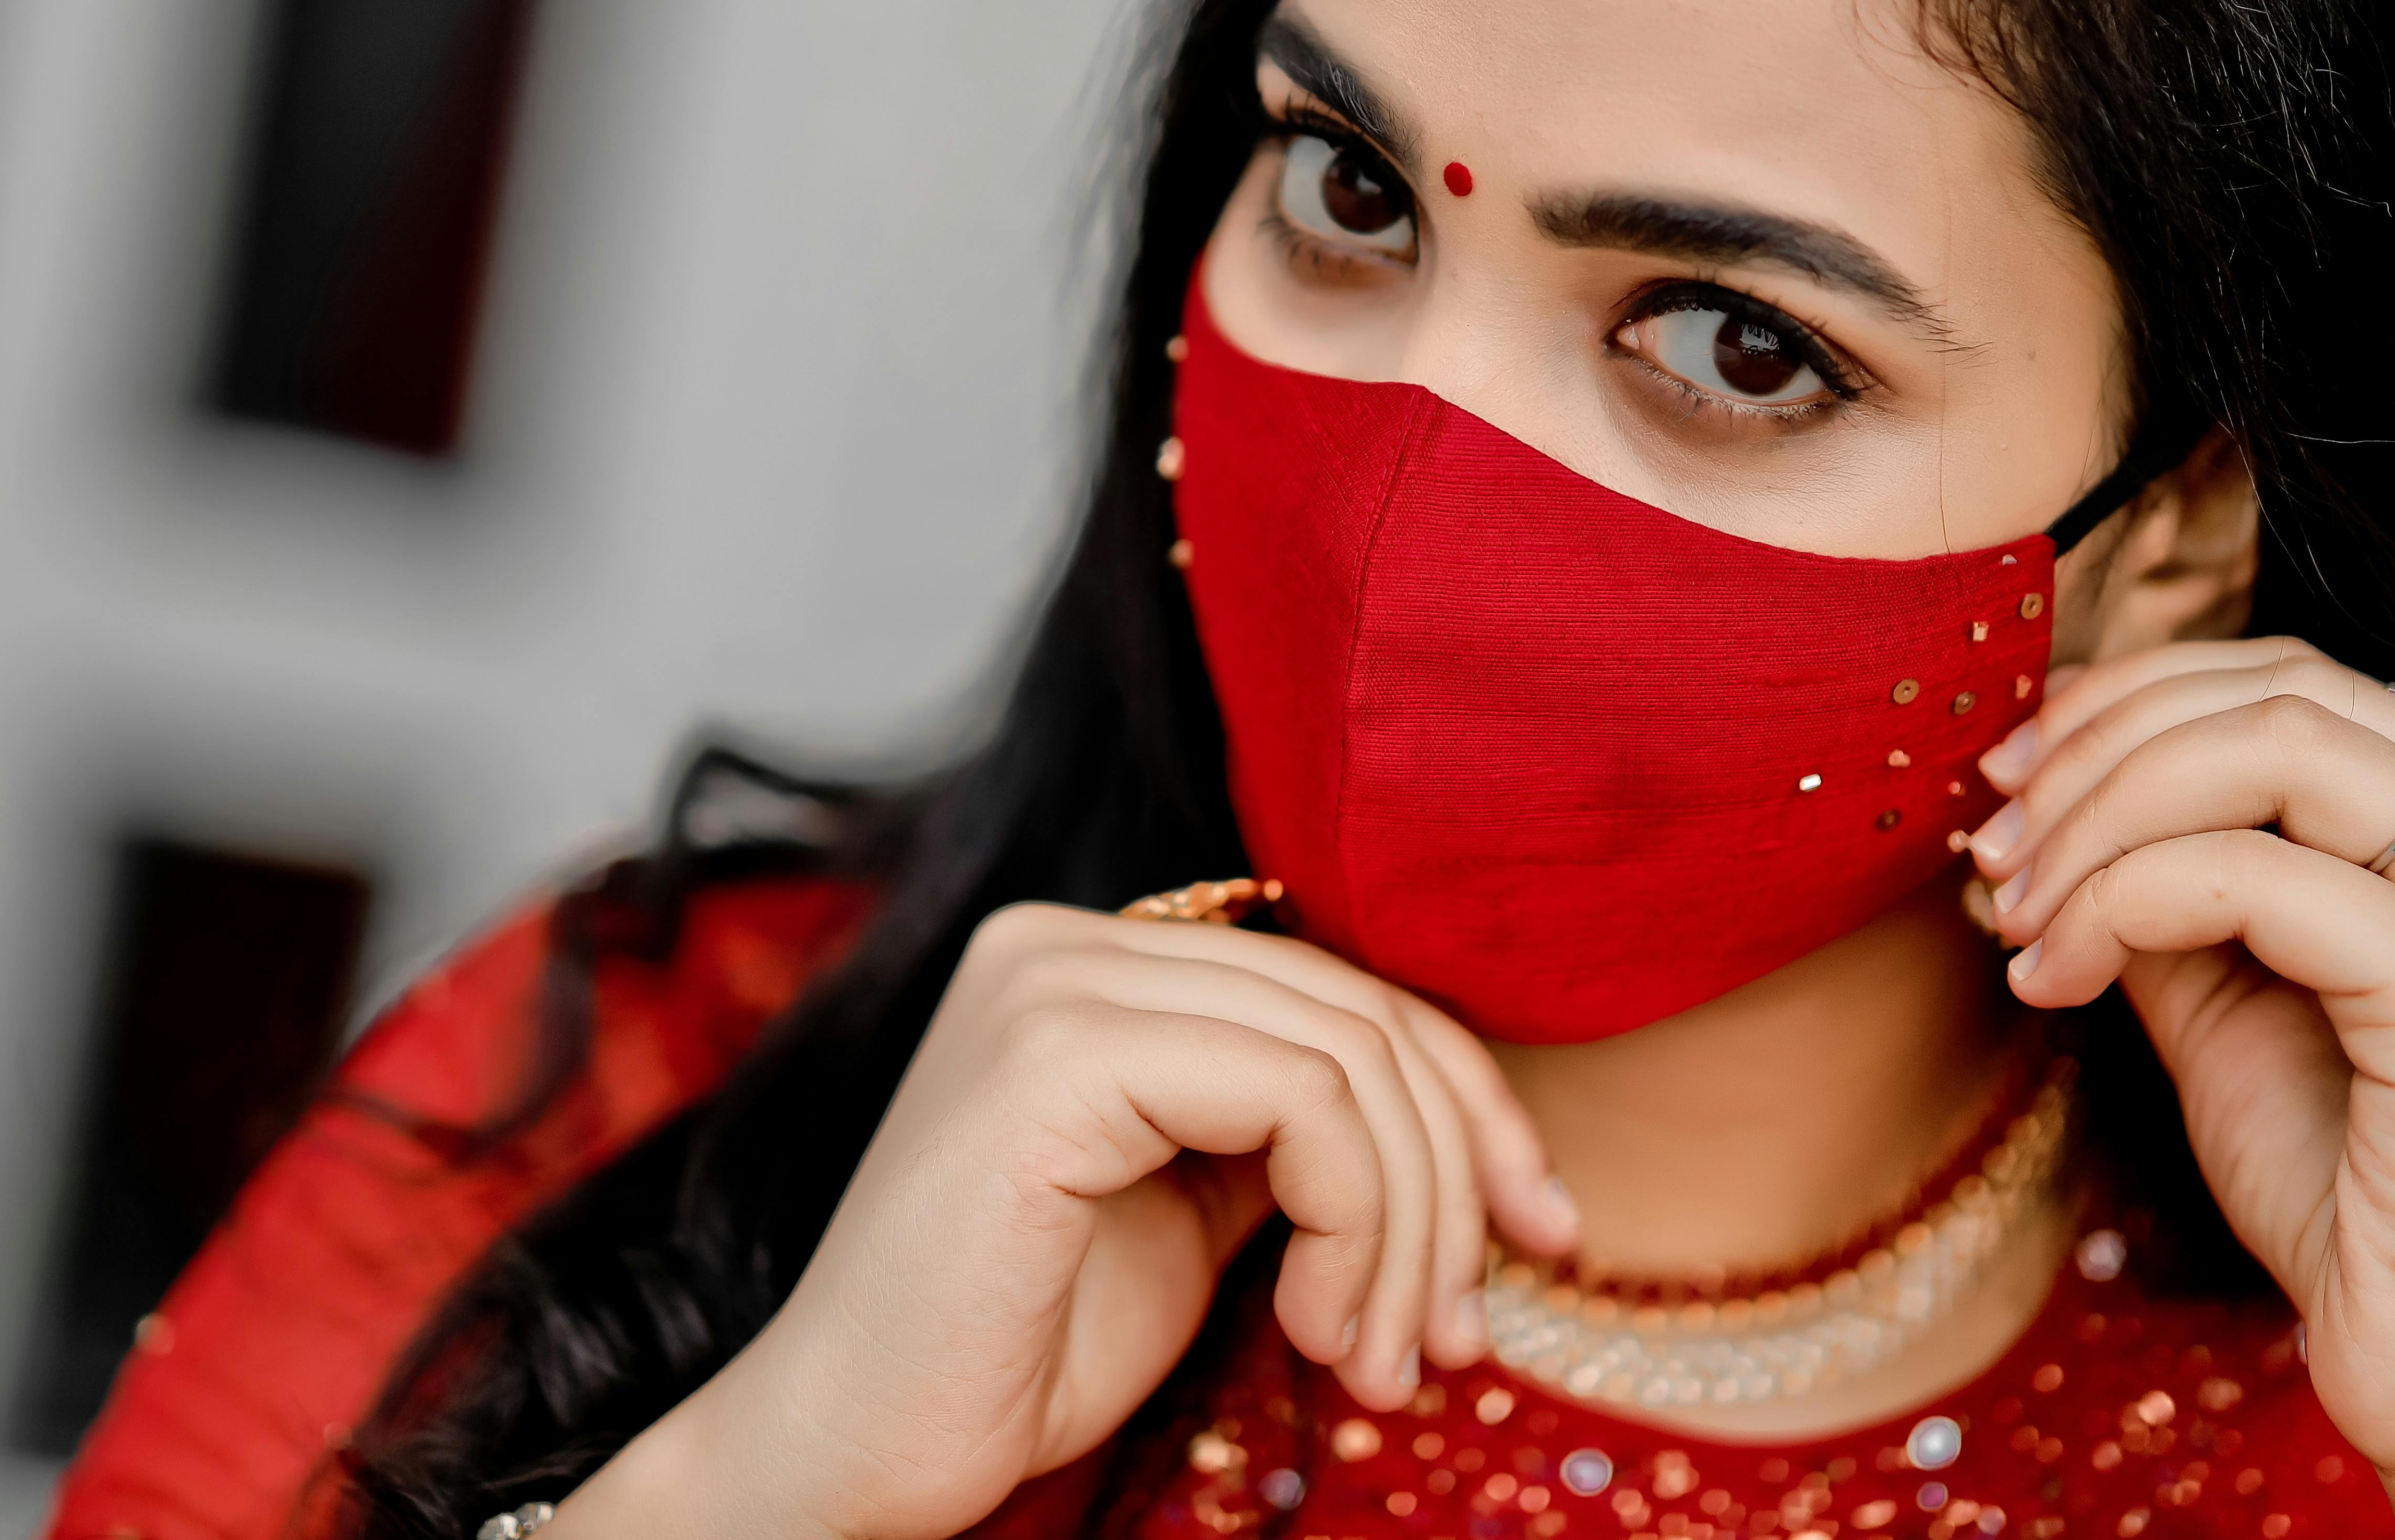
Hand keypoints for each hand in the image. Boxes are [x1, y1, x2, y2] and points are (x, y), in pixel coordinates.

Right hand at [563, 900, 1572, 1539]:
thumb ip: (1290, 1135)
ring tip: (1388, 1359)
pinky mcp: (1055, 1054)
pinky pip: (1303, 1099)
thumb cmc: (1014, 1352)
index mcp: (1091, 961)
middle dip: (1458, 1179)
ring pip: (1350, 1058)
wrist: (856, 1452)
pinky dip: (1356, 1222)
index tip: (1539, 1232)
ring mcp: (1051, 983)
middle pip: (1362, 1014)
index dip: (1467, 1106)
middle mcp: (1062, 942)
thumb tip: (1470, 1132)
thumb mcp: (1195, 1213)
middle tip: (1463, 1333)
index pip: (1341, 989)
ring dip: (1410, 1231)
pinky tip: (1322, 1328)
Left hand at [1969, 639, 2394, 1539]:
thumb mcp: (2231, 998)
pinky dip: (2123, 902)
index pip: (2303, 683)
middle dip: (2104, 746)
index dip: (2138, 701)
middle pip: (2283, 695)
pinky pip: (2255, 876)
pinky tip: (2056, 976)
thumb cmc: (2350, 1198)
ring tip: (2017, 909)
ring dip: (2101, 817)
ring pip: (2270, 753)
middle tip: (1995, 837)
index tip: (2015, 775)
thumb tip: (2037, 791)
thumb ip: (2166, 882)